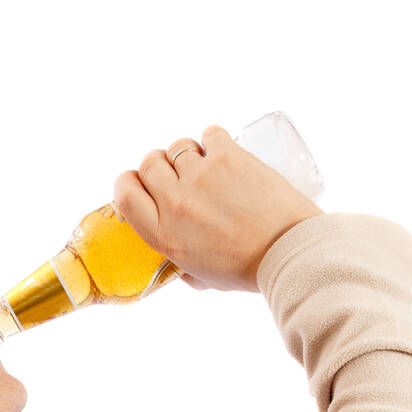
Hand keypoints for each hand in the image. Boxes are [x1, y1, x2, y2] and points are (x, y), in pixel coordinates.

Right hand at [113, 124, 323, 293]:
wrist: (287, 250)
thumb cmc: (248, 268)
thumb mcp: (202, 277)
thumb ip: (184, 268)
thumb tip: (180, 267)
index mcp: (162, 233)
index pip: (124, 192)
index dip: (129, 183)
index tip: (140, 184)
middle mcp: (175, 201)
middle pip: (148, 163)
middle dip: (159, 166)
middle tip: (177, 175)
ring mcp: (200, 175)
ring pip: (178, 146)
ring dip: (187, 154)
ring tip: (205, 166)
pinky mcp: (227, 155)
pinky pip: (209, 134)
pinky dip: (214, 140)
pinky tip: (223, 152)